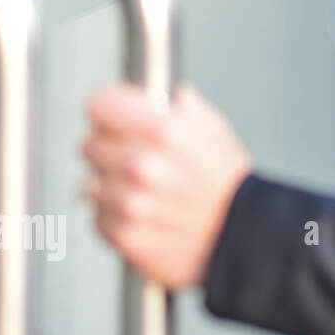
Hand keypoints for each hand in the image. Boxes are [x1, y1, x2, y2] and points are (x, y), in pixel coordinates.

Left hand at [83, 84, 252, 288]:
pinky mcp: (123, 234)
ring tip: (149, 194)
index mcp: (163, 130)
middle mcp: (141, 164)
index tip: (115, 118)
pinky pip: (98, 217)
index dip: (110, 111)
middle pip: (90, 145)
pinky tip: (146, 215)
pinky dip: (116, 217)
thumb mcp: (216, 132)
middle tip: (140, 162)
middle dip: (111, 150)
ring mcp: (129, 202)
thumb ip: (184, 108)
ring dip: (114, 187)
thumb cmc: (231, 186)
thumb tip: (168, 94)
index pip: (100, 105)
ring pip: (91, 184)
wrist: (245, 240)